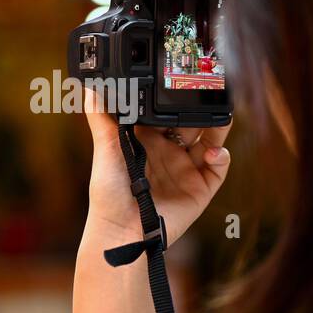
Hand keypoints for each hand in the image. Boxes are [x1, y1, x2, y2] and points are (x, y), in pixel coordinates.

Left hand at [82, 89, 230, 247]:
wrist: (121, 230)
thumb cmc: (108, 192)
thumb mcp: (104, 148)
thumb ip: (102, 116)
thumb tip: (91, 86)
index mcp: (148, 140)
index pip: (168, 111)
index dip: (177, 98)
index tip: (184, 82)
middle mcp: (169, 152)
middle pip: (193, 123)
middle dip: (201, 108)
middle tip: (206, 95)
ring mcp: (185, 170)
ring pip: (210, 141)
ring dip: (218, 127)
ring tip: (221, 116)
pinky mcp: (199, 189)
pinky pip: (218, 169)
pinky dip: (221, 157)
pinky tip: (212, 152)